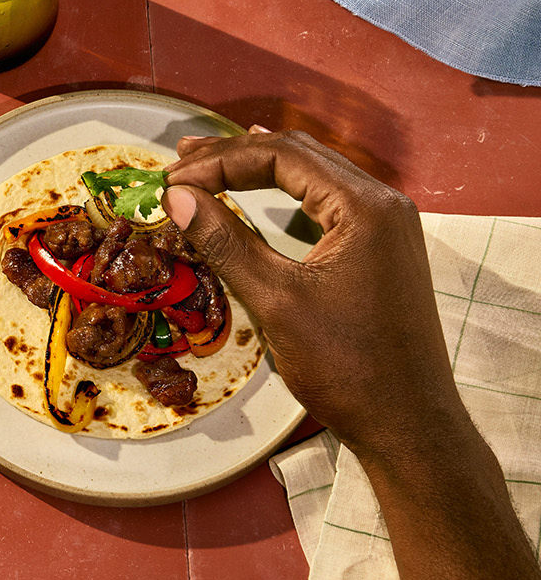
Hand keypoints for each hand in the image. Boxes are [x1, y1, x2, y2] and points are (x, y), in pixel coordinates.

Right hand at [159, 129, 463, 456]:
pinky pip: (328, 201)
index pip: (282, 158)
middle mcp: (383, 205)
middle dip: (235, 156)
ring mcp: (387, 226)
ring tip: (206, 166)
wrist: (407, 423)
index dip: (219, 163)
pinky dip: (285, 192)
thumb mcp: (275, 300)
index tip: (172, 181)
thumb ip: (224, 241)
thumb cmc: (347, 367)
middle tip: (179, 163)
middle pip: (299, 156)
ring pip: (314, 175)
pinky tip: (260, 188)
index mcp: (365, 208)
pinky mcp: (382, 249)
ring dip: (258, 169)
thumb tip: (177, 197)